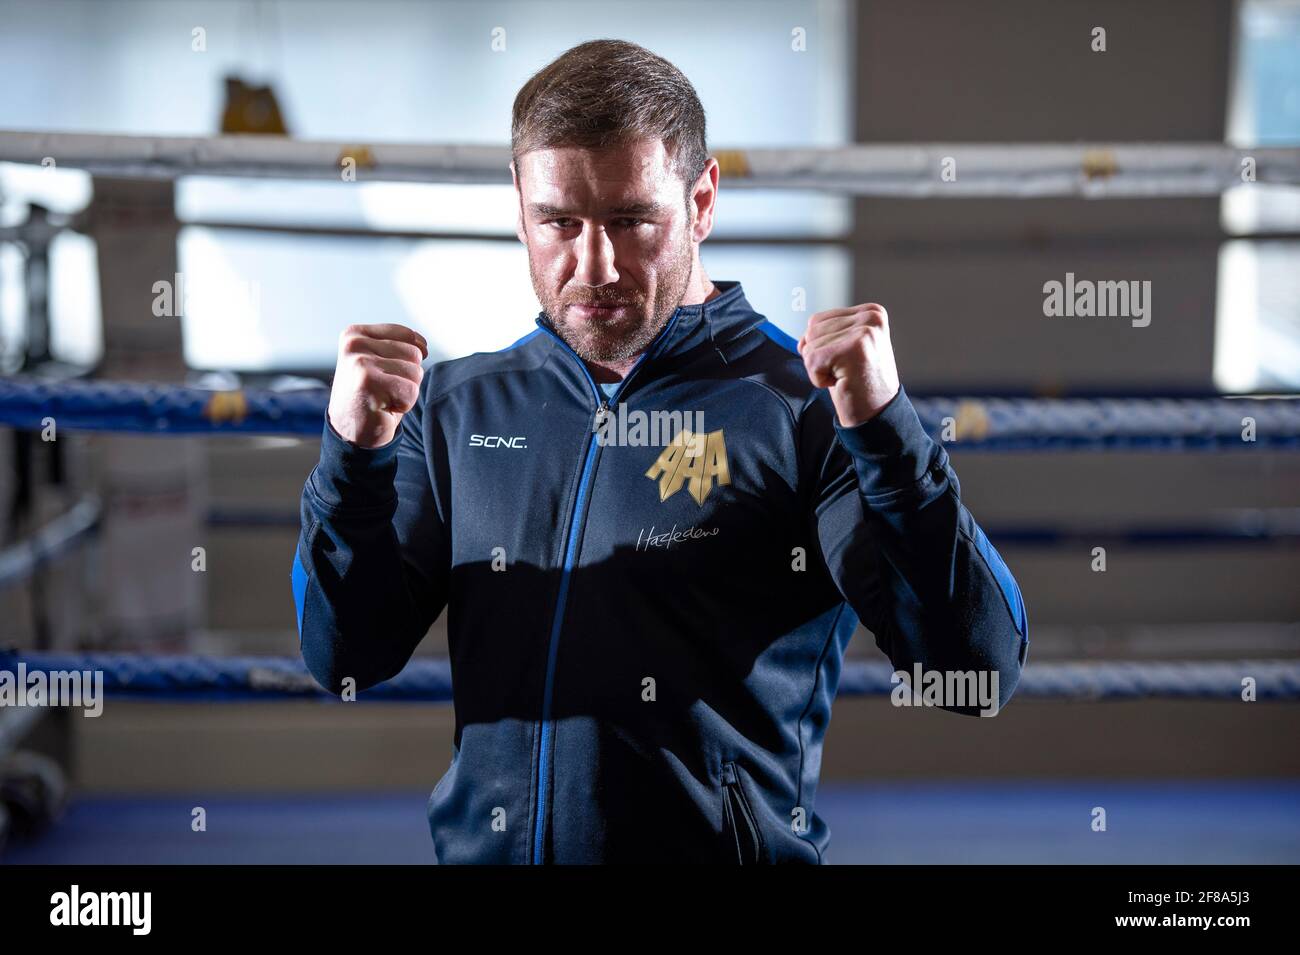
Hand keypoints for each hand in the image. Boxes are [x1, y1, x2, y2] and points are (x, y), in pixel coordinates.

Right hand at [327, 323, 428, 447]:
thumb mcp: (381, 362)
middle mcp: (355, 344)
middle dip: (407, 378)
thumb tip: (423, 345)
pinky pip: (411, 391)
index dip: (409, 360)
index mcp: (355, 334)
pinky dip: (404, 405)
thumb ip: (399, 346)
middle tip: (383, 390)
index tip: (386, 375)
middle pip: (414, 354)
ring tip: (383, 398)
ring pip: (415, 372)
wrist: (350, 433)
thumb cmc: (370, 396)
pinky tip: (383, 408)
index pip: (407, 335)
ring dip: (405, 391)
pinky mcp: (368, 382)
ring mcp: (360, 362)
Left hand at [797, 303, 899, 426]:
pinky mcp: (854, 348)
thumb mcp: (845, 349)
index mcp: (871, 312)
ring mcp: (864, 331)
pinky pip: (811, 360)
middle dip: (819, 358)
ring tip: (844, 377)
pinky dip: (819, 378)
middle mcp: (871, 317)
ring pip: (810, 346)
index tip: (846, 362)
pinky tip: (841, 382)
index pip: (817, 320)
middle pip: (812, 331)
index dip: (821, 348)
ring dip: (819, 369)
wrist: (877, 415)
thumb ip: (826, 334)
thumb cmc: (859, 384)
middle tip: (846, 372)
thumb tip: (801, 340)